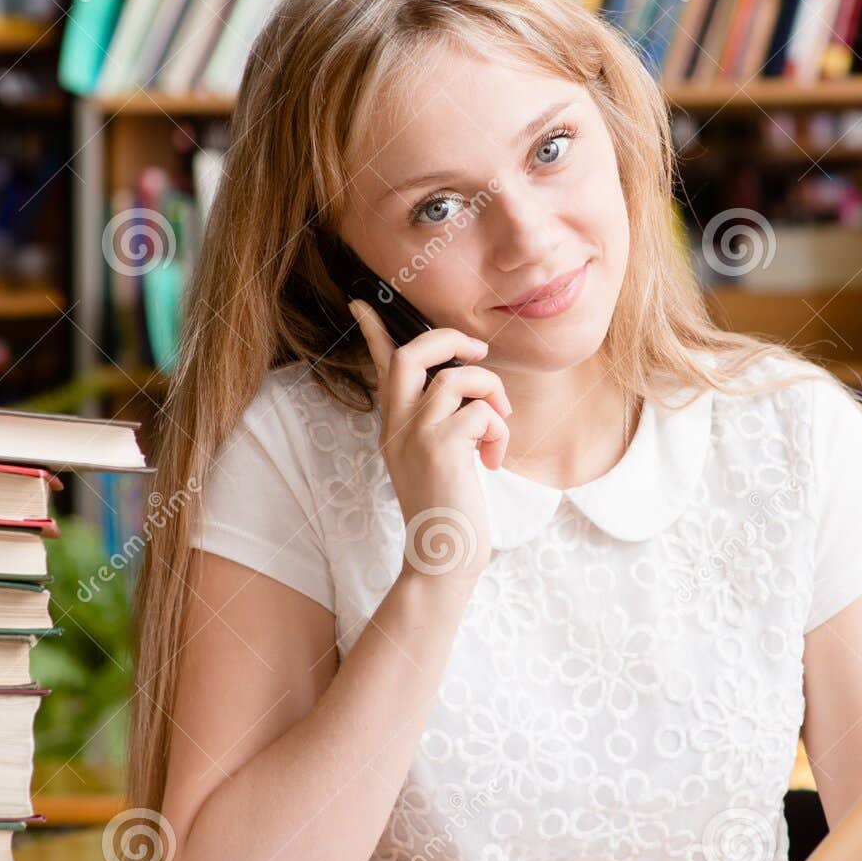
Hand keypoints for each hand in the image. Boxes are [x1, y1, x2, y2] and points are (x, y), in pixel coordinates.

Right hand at [349, 299, 510, 586]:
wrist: (443, 557)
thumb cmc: (448, 513)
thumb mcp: (436, 462)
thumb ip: (443, 427)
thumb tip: (473, 399)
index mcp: (395, 427)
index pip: (381, 368)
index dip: (373, 332)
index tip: (362, 303)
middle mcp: (397, 427)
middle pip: (412, 355)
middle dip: (450, 340)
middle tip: (479, 354)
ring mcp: (415, 436)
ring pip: (455, 378)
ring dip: (491, 393)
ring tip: (499, 426)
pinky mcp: (441, 449)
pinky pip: (479, 411)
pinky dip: (497, 429)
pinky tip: (494, 459)